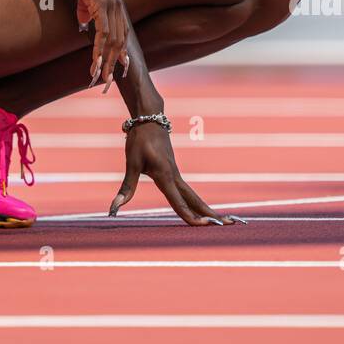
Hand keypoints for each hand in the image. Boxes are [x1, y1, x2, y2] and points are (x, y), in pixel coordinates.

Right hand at [63, 0, 128, 90]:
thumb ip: (86, 8)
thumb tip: (84, 23)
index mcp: (116, 4)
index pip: (123, 33)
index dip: (122, 51)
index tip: (120, 68)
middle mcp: (118, 7)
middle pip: (120, 42)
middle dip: (113, 63)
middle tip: (106, 82)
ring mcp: (111, 7)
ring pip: (112, 41)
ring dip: (105, 62)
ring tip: (99, 78)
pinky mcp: (101, 5)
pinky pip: (102, 33)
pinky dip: (99, 49)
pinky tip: (95, 62)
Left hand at [109, 121, 245, 225]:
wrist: (150, 118)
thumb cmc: (139, 139)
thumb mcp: (131, 163)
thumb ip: (127, 188)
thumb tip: (114, 208)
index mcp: (165, 175)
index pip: (178, 201)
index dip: (189, 216)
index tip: (203, 226)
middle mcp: (175, 176)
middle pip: (195, 200)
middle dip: (210, 214)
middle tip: (229, 224)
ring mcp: (176, 173)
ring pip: (193, 196)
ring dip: (206, 209)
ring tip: (222, 221)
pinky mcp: (174, 171)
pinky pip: (188, 191)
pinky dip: (197, 202)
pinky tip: (201, 209)